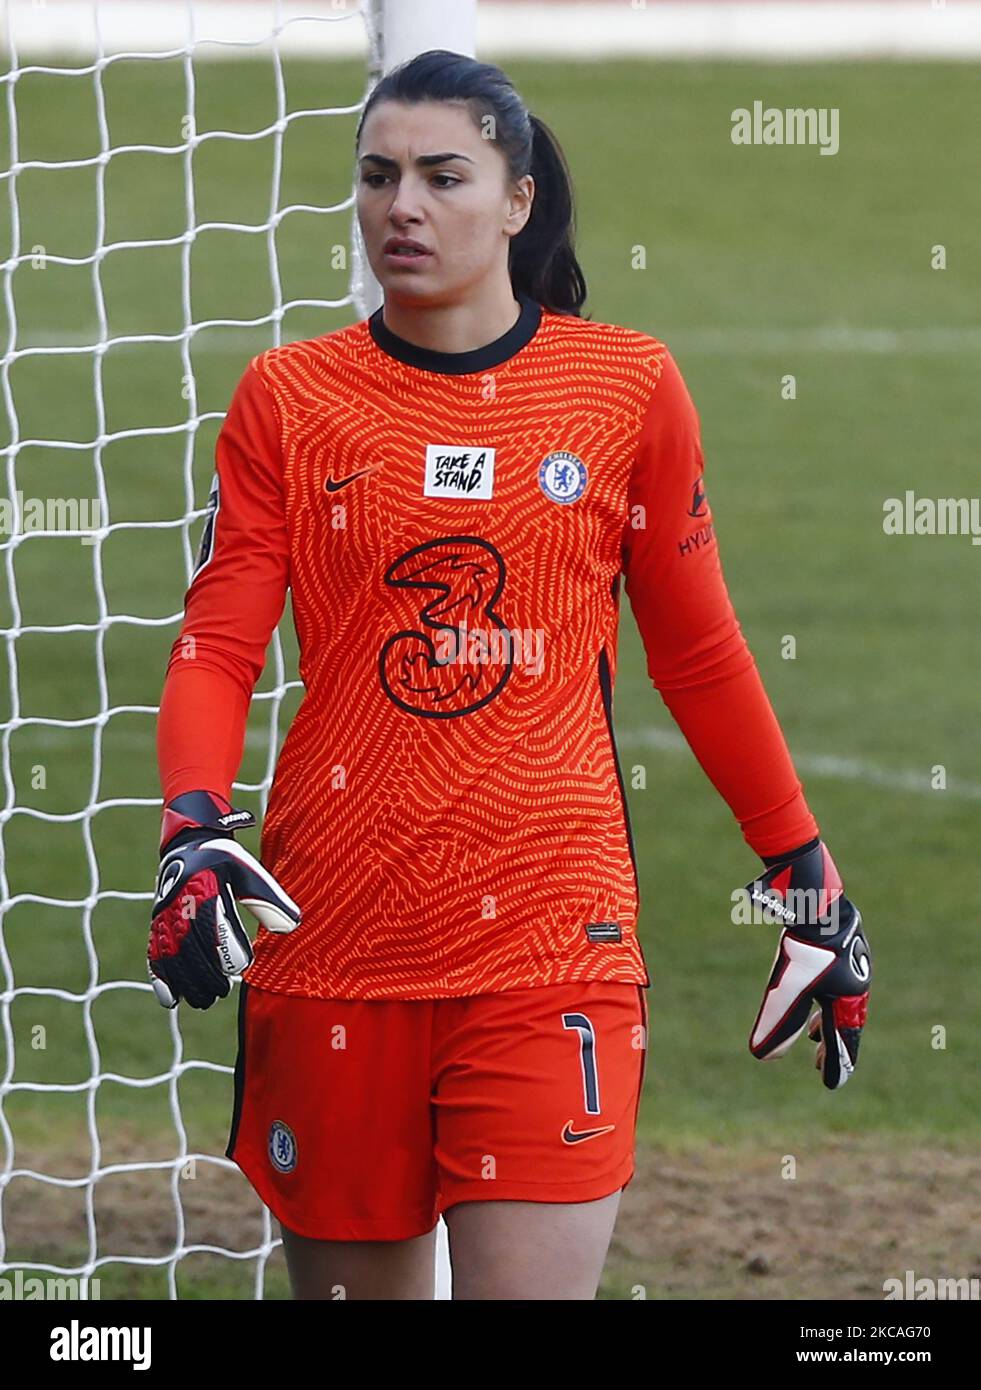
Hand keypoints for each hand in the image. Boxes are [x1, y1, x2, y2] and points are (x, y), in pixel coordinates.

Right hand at [147, 789, 300, 1009]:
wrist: (187, 843)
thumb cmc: (223, 859)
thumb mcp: (249, 870)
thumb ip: (268, 898)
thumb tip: (292, 925)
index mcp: (203, 886)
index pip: (213, 925)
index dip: (226, 949)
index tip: (242, 965)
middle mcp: (180, 903)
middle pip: (190, 947)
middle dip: (206, 973)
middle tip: (224, 991)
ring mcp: (164, 915)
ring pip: (171, 956)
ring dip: (187, 982)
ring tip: (205, 999)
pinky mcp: (156, 924)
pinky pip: (154, 954)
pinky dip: (161, 978)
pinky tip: (171, 1000)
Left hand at [742, 839, 870, 1088]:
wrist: (816, 901)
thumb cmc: (804, 948)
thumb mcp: (786, 990)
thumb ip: (778, 1022)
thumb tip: (762, 1057)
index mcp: (850, 999)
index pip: (843, 1041)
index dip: (836, 1064)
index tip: (831, 1084)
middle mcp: (857, 983)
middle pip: (844, 1023)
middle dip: (830, 1044)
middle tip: (817, 1062)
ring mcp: (851, 963)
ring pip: (840, 1000)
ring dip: (827, 1019)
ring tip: (815, 1031)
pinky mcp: (840, 945)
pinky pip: (835, 979)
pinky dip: (825, 995)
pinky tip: (814, 989)